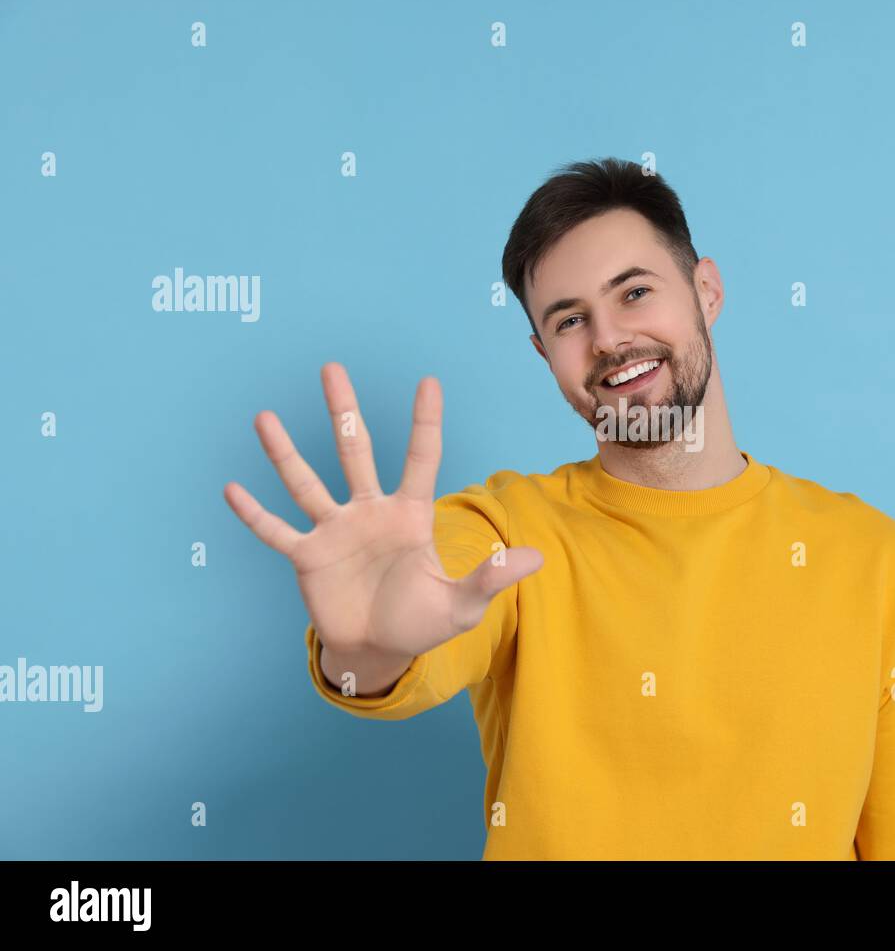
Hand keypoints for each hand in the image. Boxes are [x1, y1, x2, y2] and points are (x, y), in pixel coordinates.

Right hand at [223, 363, 542, 665]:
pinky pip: (277, 531)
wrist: (379, 650)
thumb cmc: (421, 621)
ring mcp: (335, 531)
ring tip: (264, 418)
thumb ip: (492, 578)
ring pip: (307, 482)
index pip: (420, 458)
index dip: (424, 422)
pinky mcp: (308, 558)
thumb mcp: (461, 603)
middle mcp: (369, 512)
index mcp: (410, 515)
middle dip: (343, 411)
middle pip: (355, 451)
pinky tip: (232, 489)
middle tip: (331, 368)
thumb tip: (538, 559)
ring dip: (285, 452)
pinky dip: (255, 514)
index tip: (428, 381)